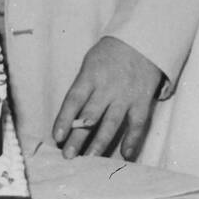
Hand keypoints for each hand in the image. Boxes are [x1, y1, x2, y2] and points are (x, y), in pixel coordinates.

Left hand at [52, 36, 163, 159]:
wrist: (141, 40)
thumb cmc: (109, 54)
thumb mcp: (90, 63)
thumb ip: (82, 87)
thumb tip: (70, 117)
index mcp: (90, 75)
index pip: (74, 99)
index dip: (64, 118)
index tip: (57, 136)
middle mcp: (107, 87)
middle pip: (90, 116)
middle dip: (78, 137)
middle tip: (68, 155)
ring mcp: (125, 95)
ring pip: (111, 123)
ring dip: (99, 143)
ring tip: (89, 158)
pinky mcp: (142, 100)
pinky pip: (137, 123)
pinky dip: (132, 139)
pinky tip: (126, 155)